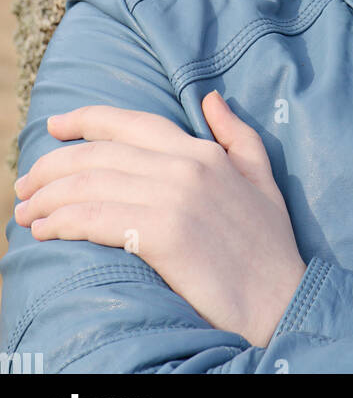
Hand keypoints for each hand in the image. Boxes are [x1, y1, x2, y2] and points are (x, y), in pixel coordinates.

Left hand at [13, 92, 306, 347]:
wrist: (281, 299)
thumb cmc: (269, 245)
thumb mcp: (259, 174)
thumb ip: (236, 132)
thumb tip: (211, 98)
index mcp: (202, 151)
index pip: (129, 123)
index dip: (84, 120)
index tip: (53, 127)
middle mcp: (184, 166)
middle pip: (98, 154)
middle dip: (51, 166)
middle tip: (24, 185)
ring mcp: (174, 198)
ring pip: (90, 185)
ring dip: (47, 197)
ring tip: (24, 214)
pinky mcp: (164, 235)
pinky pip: (96, 219)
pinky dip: (62, 222)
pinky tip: (45, 231)